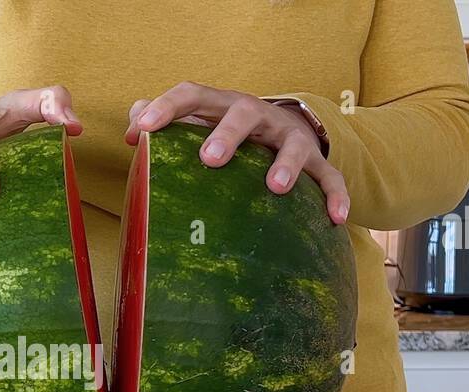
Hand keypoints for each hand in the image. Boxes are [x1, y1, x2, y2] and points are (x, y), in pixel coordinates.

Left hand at [126, 82, 348, 224]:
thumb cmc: (227, 133)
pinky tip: (336, 218)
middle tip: (209, 158)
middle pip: (243, 113)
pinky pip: (331, 177)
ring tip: (275, 188)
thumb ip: (163, 123)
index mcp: (221, 106)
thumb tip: (132, 129)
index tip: (143, 127)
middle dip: (227, 134)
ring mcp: (289, 137)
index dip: (167, 107)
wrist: (287, 129)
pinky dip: (336, 196)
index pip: (193, 95)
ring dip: (286, 164)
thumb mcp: (198, 124)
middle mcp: (257, 115)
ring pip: (293, 143)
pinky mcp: (317, 162)